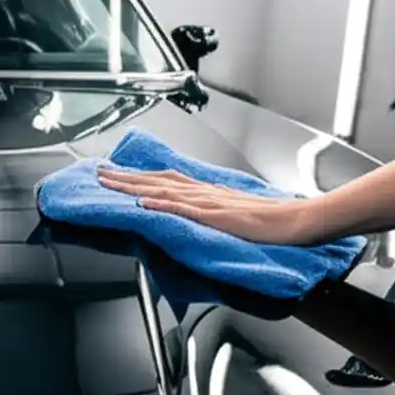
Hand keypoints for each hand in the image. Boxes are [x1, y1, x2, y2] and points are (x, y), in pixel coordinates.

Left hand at [96, 165, 316, 244]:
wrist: (296, 221)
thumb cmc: (269, 218)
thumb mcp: (231, 209)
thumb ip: (208, 207)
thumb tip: (187, 208)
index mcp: (206, 191)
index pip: (164, 178)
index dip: (137, 175)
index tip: (114, 172)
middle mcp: (203, 192)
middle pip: (157, 180)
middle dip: (125, 177)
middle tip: (99, 173)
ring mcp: (209, 203)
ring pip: (164, 190)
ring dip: (134, 186)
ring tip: (110, 183)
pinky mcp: (218, 217)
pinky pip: (185, 210)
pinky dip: (163, 205)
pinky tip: (144, 204)